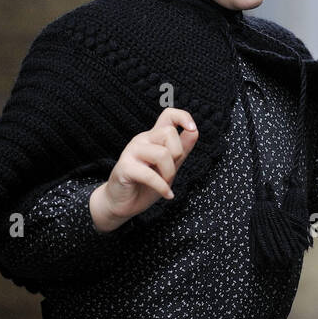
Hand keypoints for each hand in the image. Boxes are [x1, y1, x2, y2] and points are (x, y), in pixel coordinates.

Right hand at [90, 108, 198, 231]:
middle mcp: (142, 140)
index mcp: (153, 137)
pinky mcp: (124, 168)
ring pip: (162, 153)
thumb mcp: (170, 166)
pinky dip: (162, 187)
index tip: (192, 128)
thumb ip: (182, 148)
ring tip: (165, 184)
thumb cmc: (145, 184)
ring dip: (169, 173)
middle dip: (177, 154)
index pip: (168, 115)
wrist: (122, 204)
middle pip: (169, 132)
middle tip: (170, 172)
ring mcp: (131, 152)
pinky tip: (167, 195)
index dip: (183, 117)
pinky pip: (150, 175)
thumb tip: (194, 130)